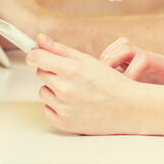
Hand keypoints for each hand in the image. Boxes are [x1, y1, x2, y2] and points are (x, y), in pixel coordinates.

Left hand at [28, 34, 145, 134]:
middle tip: (70, 74)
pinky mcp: (64, 123)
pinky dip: (56, 106)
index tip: (36, 54)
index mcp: (72, 70)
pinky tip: (73, 103)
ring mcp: (64, 108)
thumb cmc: (112, 83)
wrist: (128, 109)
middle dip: (51, 71)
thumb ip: (60, 49)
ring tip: (75, 90)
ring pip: (43, 92)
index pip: (37, 58)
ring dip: (53, 89)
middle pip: (40, 73)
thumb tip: (40, 39)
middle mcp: (65, 89)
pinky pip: (47, 110)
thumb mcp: (88, 60)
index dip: (35, 54)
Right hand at [99, 37, 163, 86]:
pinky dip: (107, 59)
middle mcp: (151, 58)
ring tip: (100, 77)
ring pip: (121, 45)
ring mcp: (143, 58)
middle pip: (127, 46)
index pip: (143, 58)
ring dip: (108, 57)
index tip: (128, 91)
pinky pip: (118, 52)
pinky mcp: (136, 62)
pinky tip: (104, 77)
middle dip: (112, 61)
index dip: (132, 72)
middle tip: (104, 81)